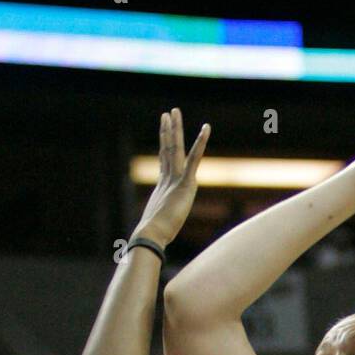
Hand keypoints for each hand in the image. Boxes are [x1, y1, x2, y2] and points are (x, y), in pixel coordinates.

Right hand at [134, 108, 209, 250]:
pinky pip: (194, 158)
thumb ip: (156, 229)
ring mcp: (175, 180)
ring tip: (174, 111)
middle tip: (167, 113)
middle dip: (167, 130)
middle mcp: (167, 179)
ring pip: (176, 148)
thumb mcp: (158, 231)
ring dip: (176, 129)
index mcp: (162, 188)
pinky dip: (200, 142)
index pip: (163, 162)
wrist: (151, 235)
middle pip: (167, 149)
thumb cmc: (152, 238)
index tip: (163, 132)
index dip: (163, 145)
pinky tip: (206, 128)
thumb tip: (148, 243)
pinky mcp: (185, 183)